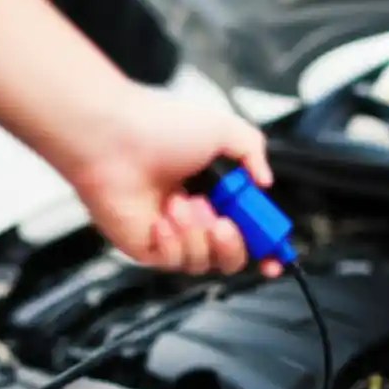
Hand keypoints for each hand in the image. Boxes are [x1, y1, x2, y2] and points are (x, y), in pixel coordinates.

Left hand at [62, 84, 283, 277]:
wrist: (112, 138)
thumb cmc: (157, 126)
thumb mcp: (223, 128)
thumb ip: (253, 151)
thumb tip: (265, 180)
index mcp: (214, 189)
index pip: (248, 228)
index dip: (266, 246)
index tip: (276, 257)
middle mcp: (195, 214)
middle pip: (231, 255)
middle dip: (235, 244)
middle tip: (225, 223)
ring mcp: (171, 234)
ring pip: (205, 262)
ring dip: (198, 235)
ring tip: (181, 203)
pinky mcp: (147, 247)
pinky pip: (175, 262)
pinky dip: (174, 241)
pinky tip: (161, 217)